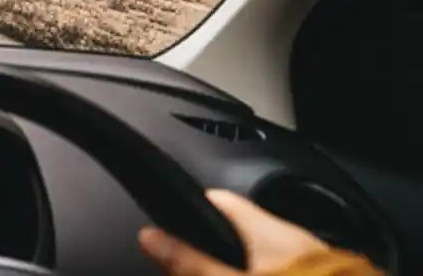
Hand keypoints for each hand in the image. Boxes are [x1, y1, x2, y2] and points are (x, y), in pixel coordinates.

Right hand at [138, 189, 327, 274]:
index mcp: (270, 231)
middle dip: (224, 248)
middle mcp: (298, 241)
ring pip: (272, 259)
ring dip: (251, 267)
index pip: (223, 202)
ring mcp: (320, 264)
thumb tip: (150, 238)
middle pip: (247, 234)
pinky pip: (293, 275)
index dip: (197, 207)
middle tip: (197, 265)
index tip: (179, 214)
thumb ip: (193, 263)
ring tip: (225, 274)